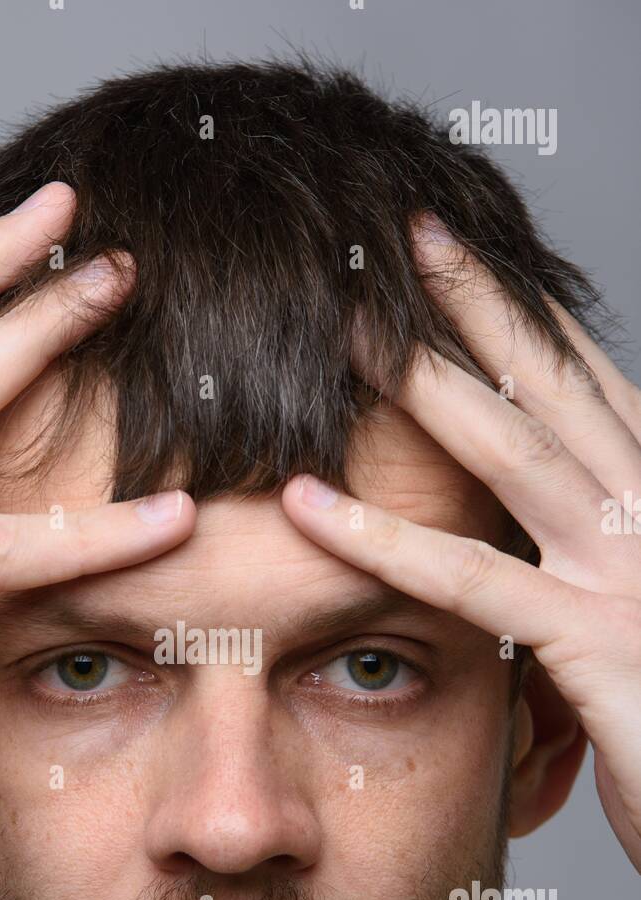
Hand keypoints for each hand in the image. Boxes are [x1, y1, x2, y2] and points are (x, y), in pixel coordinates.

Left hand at [281, 220, 640, 870]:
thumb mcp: (636, 628)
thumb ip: (587, 574)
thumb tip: (524, 551)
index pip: (591, 392)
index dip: (526, 321)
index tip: (462, 262)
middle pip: (557, 392)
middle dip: (479, 307)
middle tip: (405, 240)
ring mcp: (635, 574)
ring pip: (515, 456)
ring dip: (425, 386)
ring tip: (344, 332)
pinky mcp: (604, 644)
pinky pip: (474, 581)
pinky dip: (382, 541)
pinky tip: (307, 506)